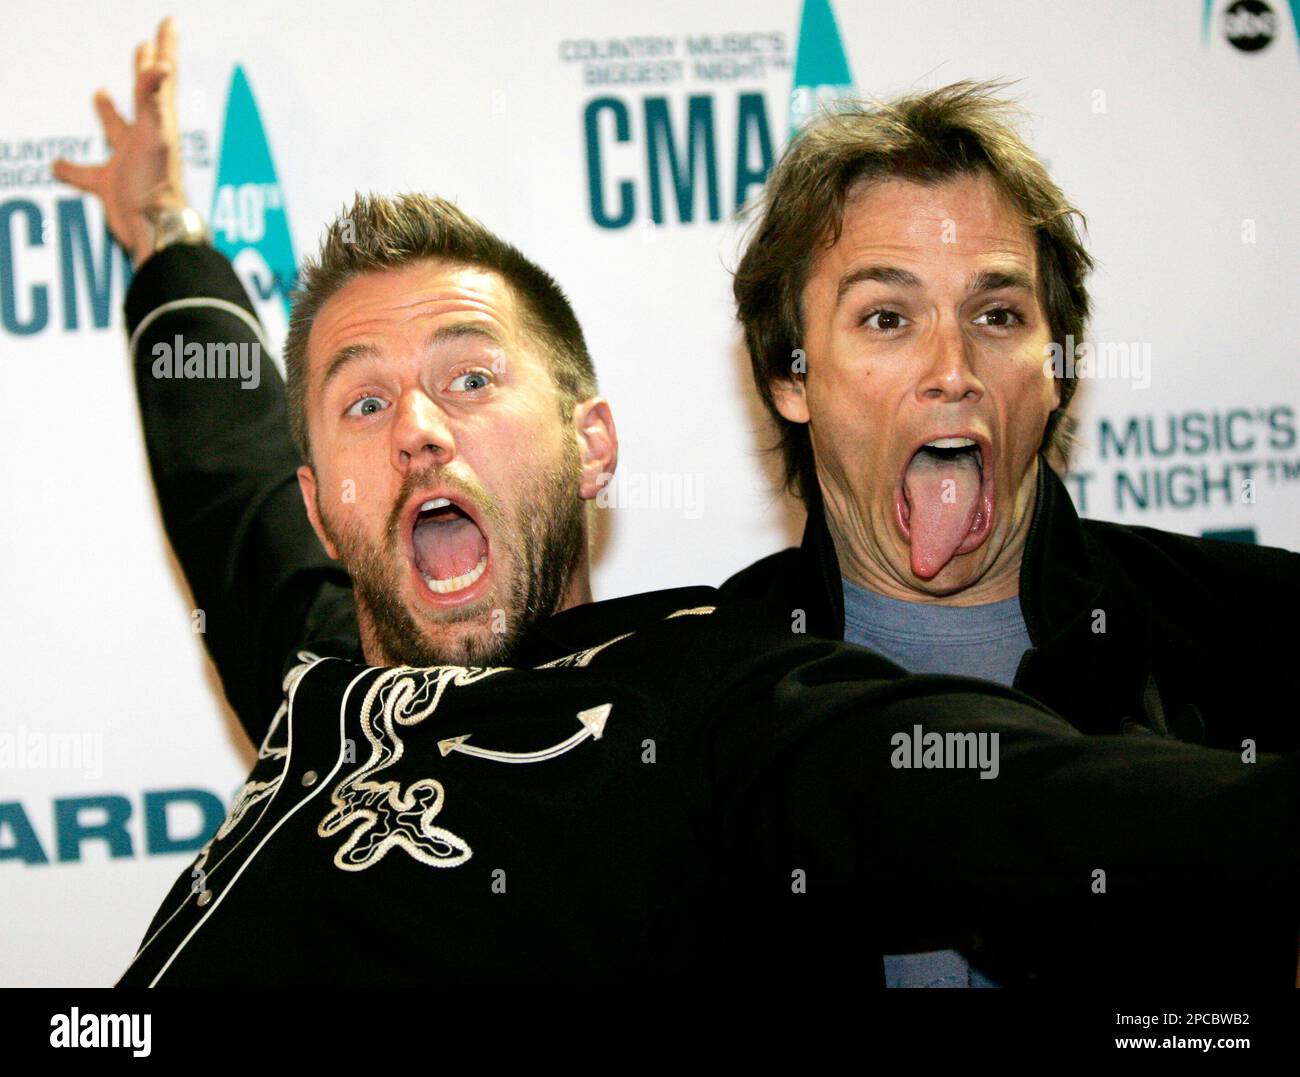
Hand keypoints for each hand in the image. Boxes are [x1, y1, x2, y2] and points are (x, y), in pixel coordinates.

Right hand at [52, 17, 187, 266]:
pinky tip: (56, 165)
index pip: (161, 77)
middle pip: (144, 96)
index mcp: (158, 122)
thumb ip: (153, 99)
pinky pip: (85, 174)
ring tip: (100, 93)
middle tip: (144, 48)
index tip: (170, 23)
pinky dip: (70, 169)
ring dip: (108, 112)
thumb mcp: (155, 135)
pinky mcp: (112, 186)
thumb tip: (161, 64)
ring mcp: (129, 162)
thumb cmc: (158, 184)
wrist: (155, 231)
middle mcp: (146, 139)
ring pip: (115, 131)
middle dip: (143, 71)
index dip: (164, 49)